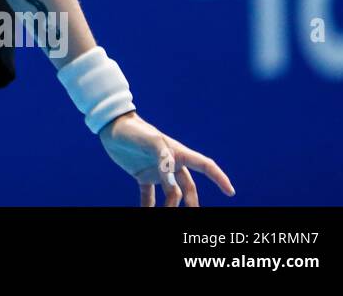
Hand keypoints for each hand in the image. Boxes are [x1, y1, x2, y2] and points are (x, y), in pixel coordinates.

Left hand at [97, 111, 235, 205]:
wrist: (112, 126)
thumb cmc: (134, 129)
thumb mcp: (150, 139)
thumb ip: (162, 156)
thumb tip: (171, 178)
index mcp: (177, 153)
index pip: (204, 165)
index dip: (219, 178)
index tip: (230, 192)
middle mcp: (170, 163)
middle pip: (188, 187)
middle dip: (192, 202)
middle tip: (192, 214)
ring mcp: (157, 171)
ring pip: (171, 194)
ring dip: (170, 207)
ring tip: (165, 216)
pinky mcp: (142, 175)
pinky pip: (149, 196)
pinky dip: (149, 206)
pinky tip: (147, 214)